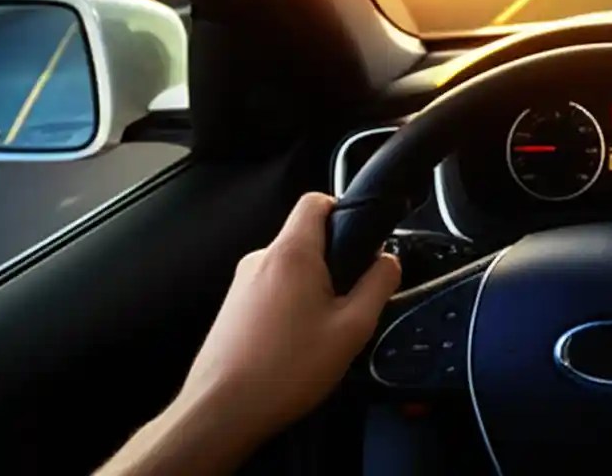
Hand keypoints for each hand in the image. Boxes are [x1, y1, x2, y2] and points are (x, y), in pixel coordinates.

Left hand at [98, 193, 400, 474]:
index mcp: (291, 253)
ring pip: (289, 268)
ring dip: (312, 289)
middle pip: (305, 238)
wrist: (221, 411)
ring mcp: (241, 284)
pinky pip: (271, 291)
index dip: (343, 211)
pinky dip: (290, 307)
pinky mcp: (232, 308)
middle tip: (350, 301)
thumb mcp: (352, 328)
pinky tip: (296, 344)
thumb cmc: (287, 369)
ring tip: (323, 331)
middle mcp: (261, 259)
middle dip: (333, 262)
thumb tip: (389, 261)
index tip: (361, 244)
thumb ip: (378, 285)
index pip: (316, 201)